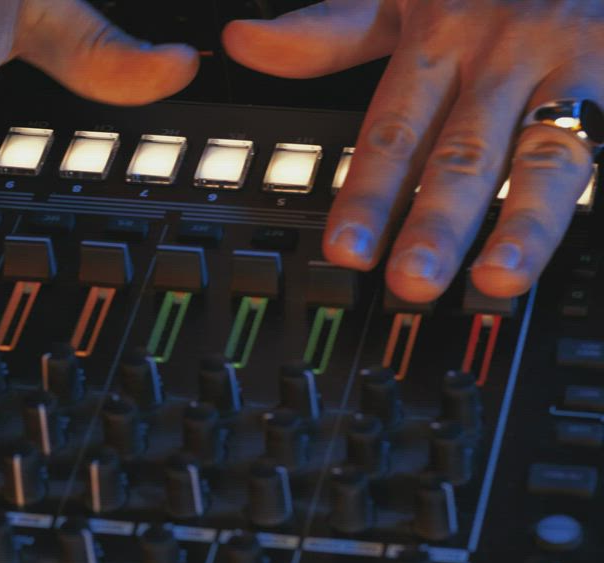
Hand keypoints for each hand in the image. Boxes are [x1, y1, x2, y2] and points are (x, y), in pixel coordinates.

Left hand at [224, 0, 602, 301]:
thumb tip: (244, 45)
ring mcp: (569, 70)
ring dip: (523, 222)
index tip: (346, 252)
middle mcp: (501, 58)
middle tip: (413, 281)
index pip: (393, 132)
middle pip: (463, 154)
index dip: (368, 196)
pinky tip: (573, 240)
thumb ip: (331, 29)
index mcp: (439, 40)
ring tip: (500, 277)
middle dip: (437, 223)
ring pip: (546, 155)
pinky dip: (592, 195)